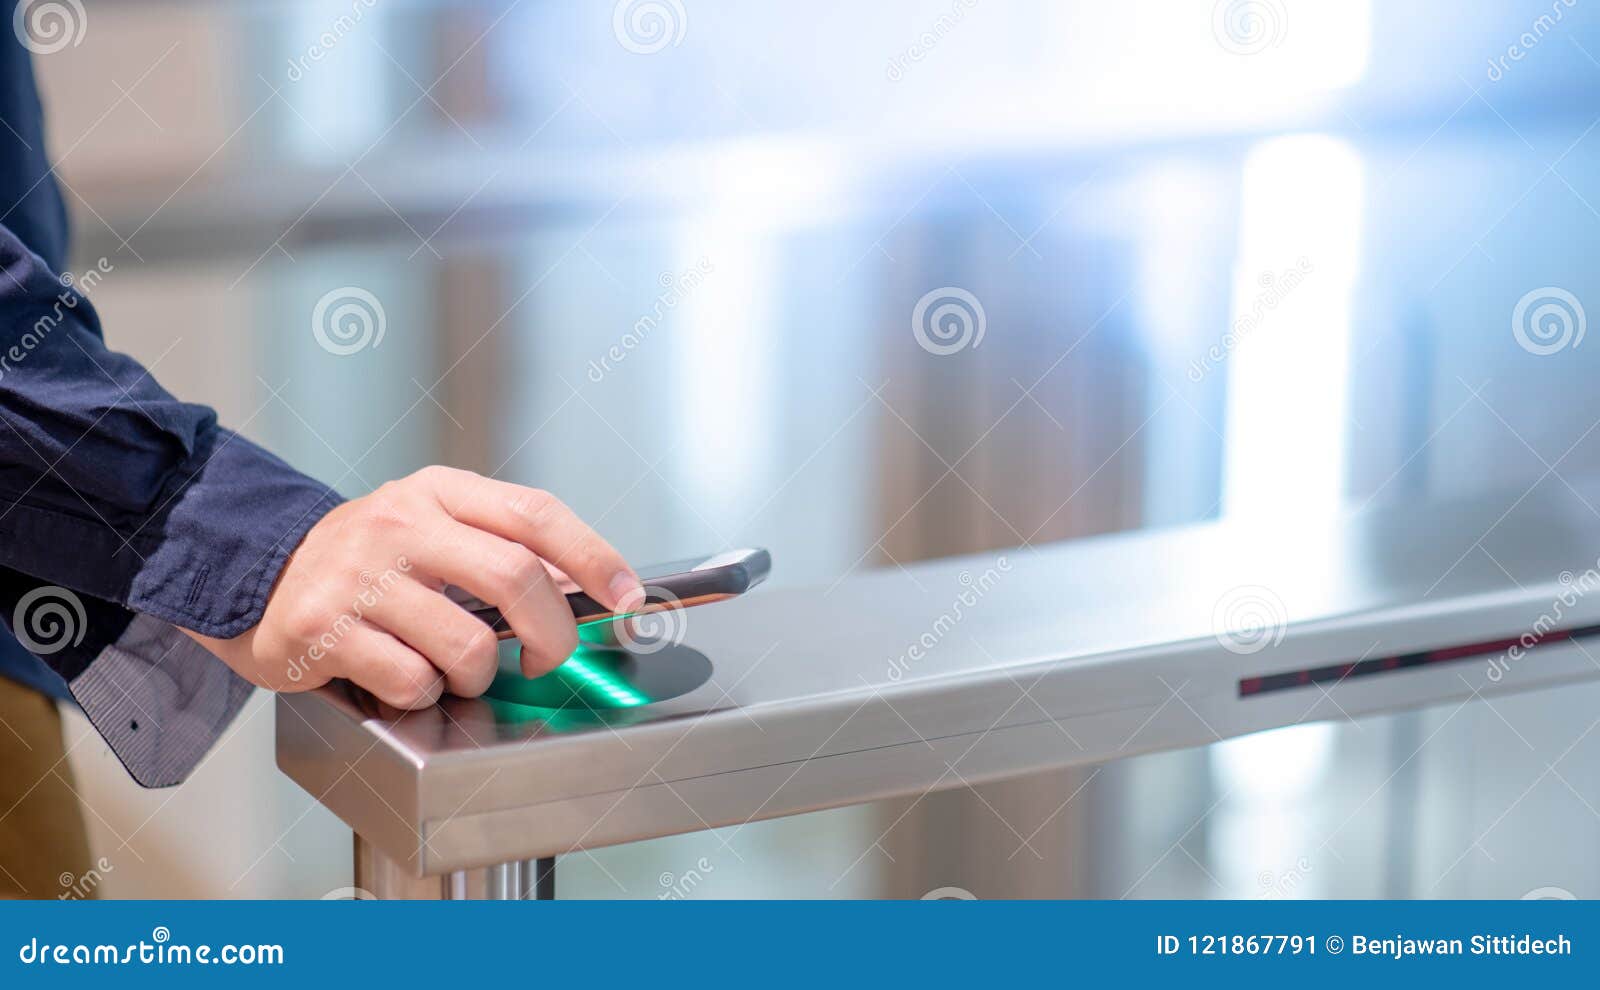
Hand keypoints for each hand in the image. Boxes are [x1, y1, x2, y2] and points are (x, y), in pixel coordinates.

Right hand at [184, 466, 641, 708]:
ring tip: (452, 668)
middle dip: (551, 632)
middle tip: (548, 658)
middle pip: (514, 576)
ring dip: (477, 674)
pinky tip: (403, 677)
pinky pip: (412, 681)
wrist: (259, 577)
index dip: (594, 557)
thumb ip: (507, 552)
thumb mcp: (437, 533)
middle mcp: (400, 523)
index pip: (536, 513)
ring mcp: (359, 576)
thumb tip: (591, 591)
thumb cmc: (369, 563)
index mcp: (439, 493)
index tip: (627, 598)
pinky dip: (423, 693)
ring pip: (467, 644)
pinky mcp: (322, 629)